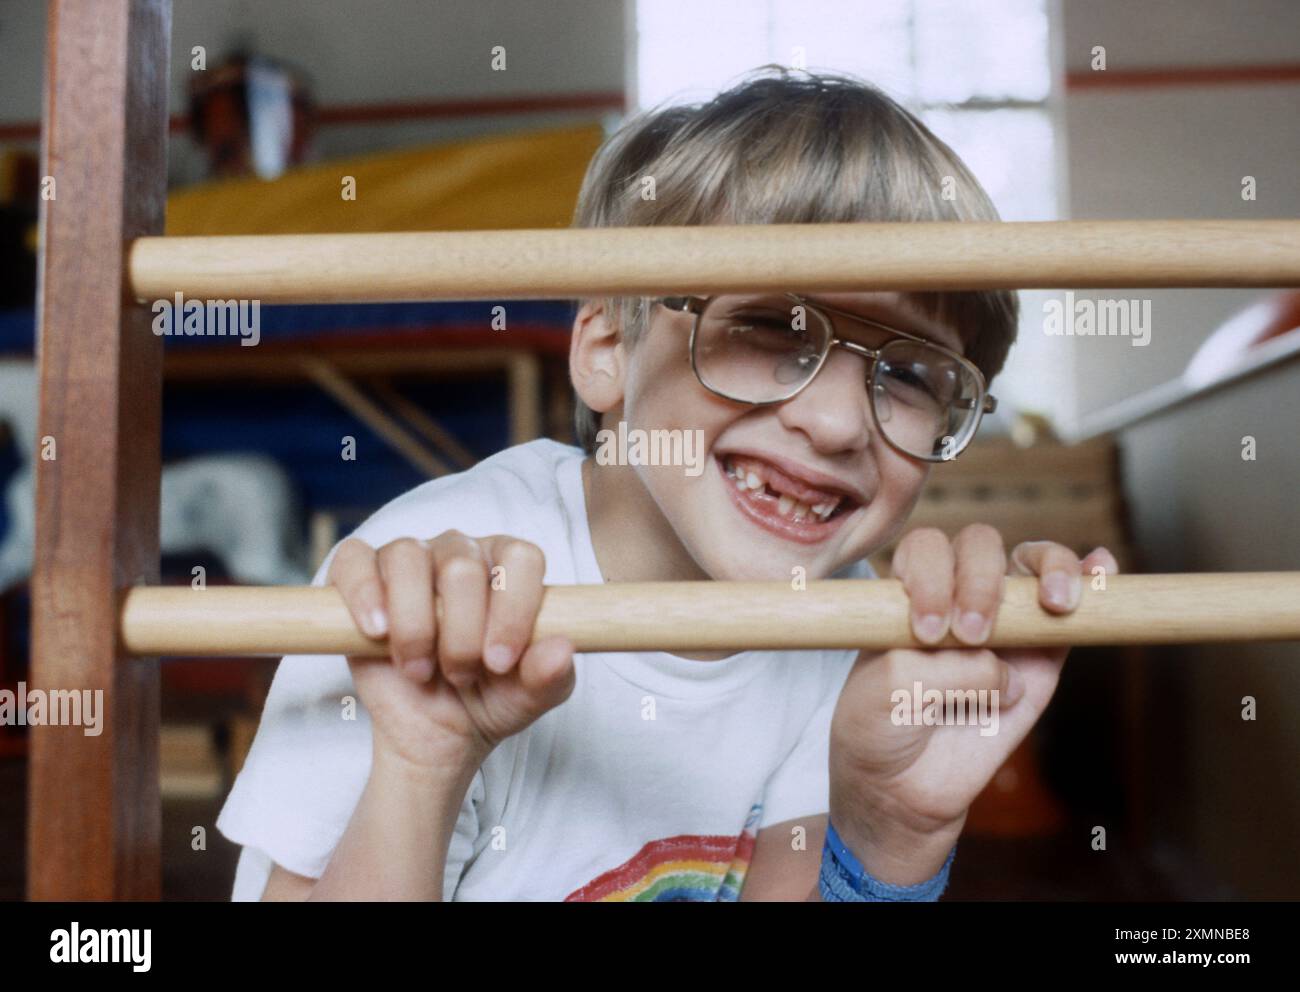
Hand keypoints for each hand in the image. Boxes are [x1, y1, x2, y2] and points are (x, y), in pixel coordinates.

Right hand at [328, 531, 576, 770]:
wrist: (435, 729)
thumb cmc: (490, 698)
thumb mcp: (529, 698)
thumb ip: (551, 676)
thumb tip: (562, 649)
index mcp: (510, 567)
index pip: (520, 559)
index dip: (511, 610)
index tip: (501, 663)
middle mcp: (462, 552)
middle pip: (461, 566)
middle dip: (461, 634)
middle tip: (461, 675)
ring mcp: (411, 558)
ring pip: (409, 558)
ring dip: (414, 625)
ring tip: (418, 669)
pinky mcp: (362, 574)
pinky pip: (355, 560)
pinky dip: (364, 593)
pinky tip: (377, 631)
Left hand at [828, 524, 1119, 881]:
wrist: (903, 786)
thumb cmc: (880, 728)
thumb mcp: (889, 689)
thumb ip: (944, 667)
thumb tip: (1007, 671)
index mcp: (906, 592)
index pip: (927, 547)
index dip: (933, 575)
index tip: (927, 632)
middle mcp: (954, 595)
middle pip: (980, 546)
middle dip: (981, 581)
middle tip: (971, 634)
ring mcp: (1002, 621)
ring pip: (1033, 562)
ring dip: (1050, 566)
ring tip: (1054, 601)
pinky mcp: (1043, 654)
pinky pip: (1074, 609)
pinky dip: (1092, 578)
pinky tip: (1101, 571)